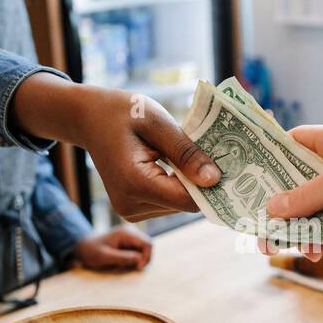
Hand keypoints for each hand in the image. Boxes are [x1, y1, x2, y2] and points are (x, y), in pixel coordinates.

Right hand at [12, 75, 219, 220]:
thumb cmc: (122, 111)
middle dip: (204, 182)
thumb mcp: (157, 121)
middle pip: (186, 204)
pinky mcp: (133, 210)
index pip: (188, 199)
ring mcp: (130, 211)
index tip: (235, 168)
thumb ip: (186, 151)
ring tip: (195, 156)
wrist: (88, 117)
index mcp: (134, 182)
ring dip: (192, 183)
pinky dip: (179, 185)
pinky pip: (168, 202)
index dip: (214, 187)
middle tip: (221, 156)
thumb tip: (215, 179)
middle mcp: (130, 205)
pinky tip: (181, 165)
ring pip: (179, 205)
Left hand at [72, 226, 152, 270]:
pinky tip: (124, 262)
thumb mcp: (105, 257)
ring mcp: (130, 236)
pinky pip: (138, 251)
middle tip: (132, 269)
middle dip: (143, 259)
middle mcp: (130, 231)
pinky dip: (134, 259)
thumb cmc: (91, 252)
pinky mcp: (129, 241)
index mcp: (125, 233)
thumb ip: (123, 258)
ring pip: (144, 249)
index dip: (147, 257)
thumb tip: (140, 260)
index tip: (137, 268)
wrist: (82, 247)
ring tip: (125, 264)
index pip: (148, 243)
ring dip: (138, 259)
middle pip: (148, 246)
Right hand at [264, 122, 322, 260]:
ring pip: (318, 220)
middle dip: (282, 214)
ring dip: (308, 236)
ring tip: (303, 248)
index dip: (267, 162)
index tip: (242, 183)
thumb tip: (273, 207)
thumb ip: (308, 194)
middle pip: (300, 191)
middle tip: (261, 236)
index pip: (292, 146)